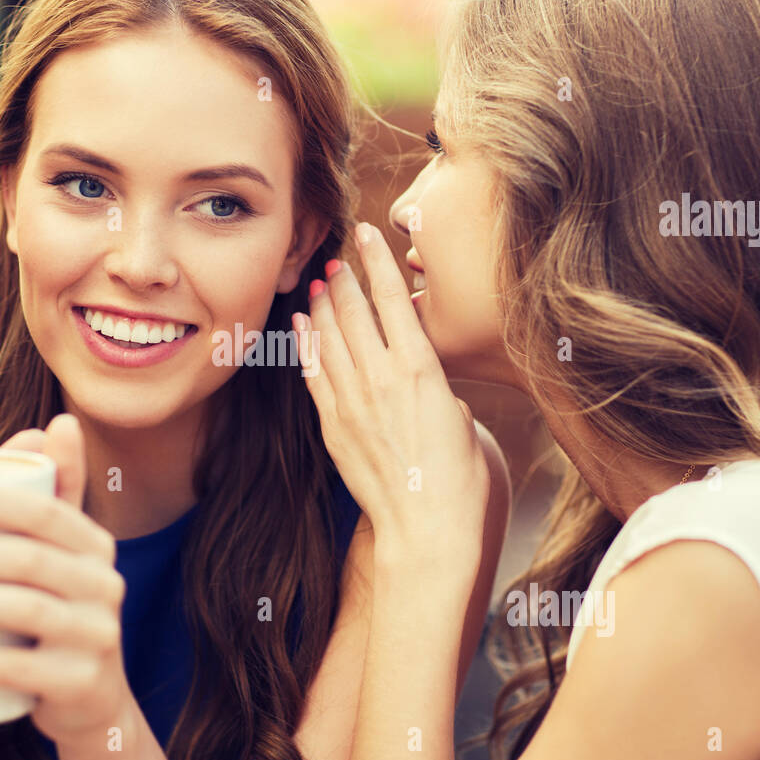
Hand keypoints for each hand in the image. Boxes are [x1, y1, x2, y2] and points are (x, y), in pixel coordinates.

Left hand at [0, 414, 131, 750]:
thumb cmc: (56, 612)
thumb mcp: (62, 554)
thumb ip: (55, 492)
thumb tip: (61, 421)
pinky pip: (18, 670)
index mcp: (98, 547)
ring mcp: (98, 636)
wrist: (89, 700)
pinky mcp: (80, 683)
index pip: (47, 512)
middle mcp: (107, 586)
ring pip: (27, 610)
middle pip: (31, 560)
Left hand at [294, 221, 492, 577]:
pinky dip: (304, 343)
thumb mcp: (460, 416)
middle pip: (352, 311)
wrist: (428, 525)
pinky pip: (313, 372)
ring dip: (320, 304)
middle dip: (342, 278)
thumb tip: (419, 377)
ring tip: (317, 281)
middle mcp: (383, 376)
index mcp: (422, 368)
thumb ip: (433, 385)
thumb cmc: (458, 477)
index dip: (376, 261)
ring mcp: (353, 400)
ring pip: (328, 336)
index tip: (366, 234)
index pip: (393, 298)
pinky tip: (299, 324)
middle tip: (336, 257)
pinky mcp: (333, 424)